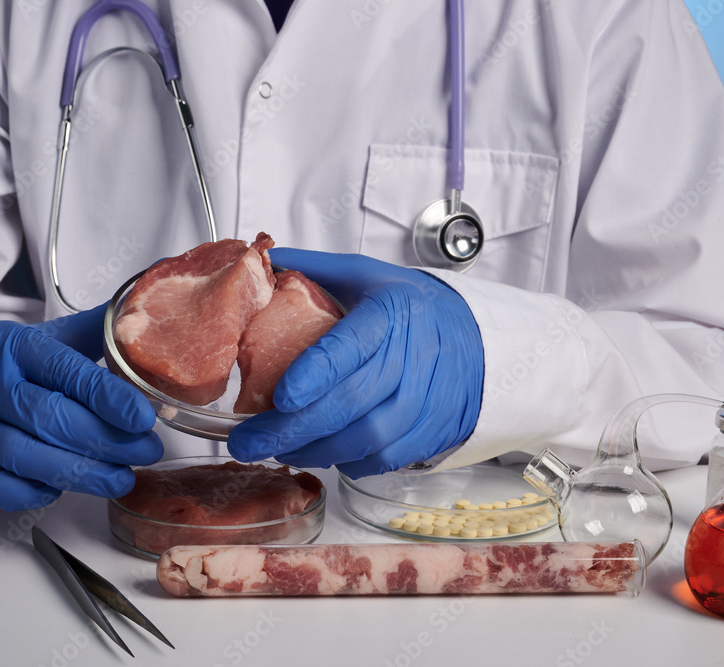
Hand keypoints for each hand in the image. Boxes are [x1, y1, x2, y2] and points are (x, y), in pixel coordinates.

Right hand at [0, 305, 161, 510]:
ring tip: (119, 478)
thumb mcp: (46, 339)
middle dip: (104, 441)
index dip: (108, 397)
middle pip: (48, 417)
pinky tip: (61, 489)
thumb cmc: (6, 368)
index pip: (66, 370)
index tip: (143, 418)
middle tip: (145, 452)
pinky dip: (29, 493)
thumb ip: (92, 332)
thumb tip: (140, 317)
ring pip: (22, 454)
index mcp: (15, 346)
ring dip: (77, 472)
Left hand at [227, 249, 482, 477]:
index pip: (350, 348)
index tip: (280, 397)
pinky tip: (316, 453)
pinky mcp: (428, 432)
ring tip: (275, 448)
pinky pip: (383, 458)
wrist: (476, 340)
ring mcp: (424, 400)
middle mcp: (410, 358)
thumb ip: (313, 269)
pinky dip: (345, 462)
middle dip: (293, 428)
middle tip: (247, 441)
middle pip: (350, 403)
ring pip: (365, 438)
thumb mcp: (367, 275)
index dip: (315, 375)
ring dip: (314, 450)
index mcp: (389, 313)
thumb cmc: (412, 308)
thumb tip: (261, 258)